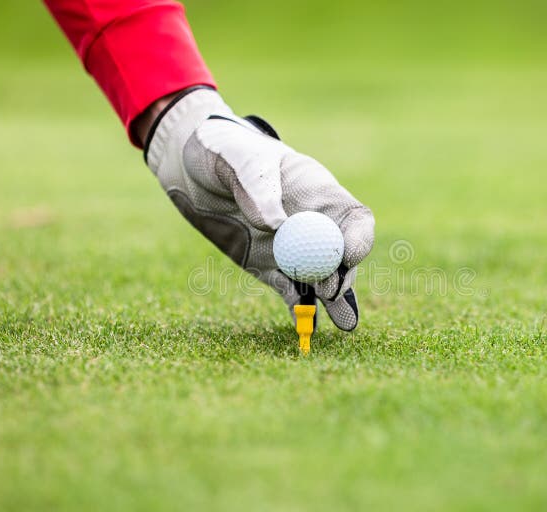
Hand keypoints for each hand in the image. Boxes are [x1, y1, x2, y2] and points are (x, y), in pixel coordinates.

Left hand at [144, 87, 374, 329]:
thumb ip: (256, 186)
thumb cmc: (220, 150)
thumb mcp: (235, 157)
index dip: (358, 238)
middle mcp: (313, 224)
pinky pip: (291, 291)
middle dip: (344, 276)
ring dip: (333, 299)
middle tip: (331, 292)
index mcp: (317, 191)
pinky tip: (309, 327)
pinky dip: (301, 309)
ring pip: (322, 278)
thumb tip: (276, 225)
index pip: (353, 219)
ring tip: (345, 323)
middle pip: (341, 255)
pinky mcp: (271, 268)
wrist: (188, 168)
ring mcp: (293, 249)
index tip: (348, 256)